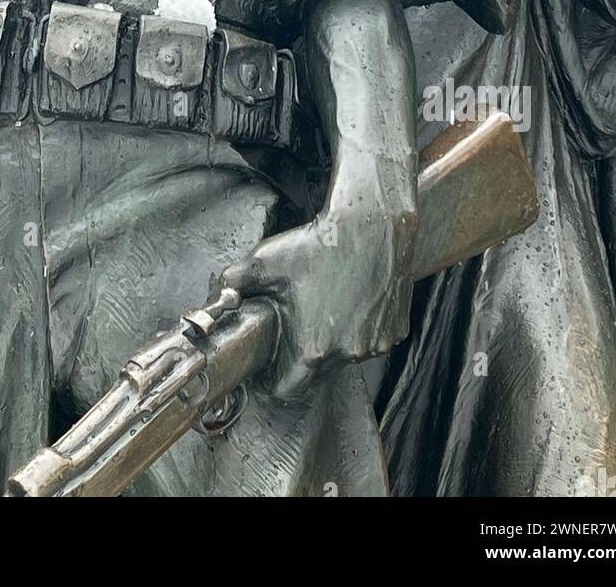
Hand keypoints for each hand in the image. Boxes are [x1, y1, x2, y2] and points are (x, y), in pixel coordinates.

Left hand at [222, 203, 416, 402]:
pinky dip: (360, 328)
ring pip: (347, 356)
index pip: (288, 390)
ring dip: (334, 342)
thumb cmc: (319, 244)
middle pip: (318, 374)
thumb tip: (220, 295)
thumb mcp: (265, 262)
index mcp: (312, 348)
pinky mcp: (395, 330)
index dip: (274, 381)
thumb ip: (234, 283)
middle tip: (296, 328)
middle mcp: (347, 353)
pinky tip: (351, 301)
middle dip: (304, 358)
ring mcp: (375, 344)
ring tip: (325, 308)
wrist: (371, 225)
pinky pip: (372, 340)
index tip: (270, 368)